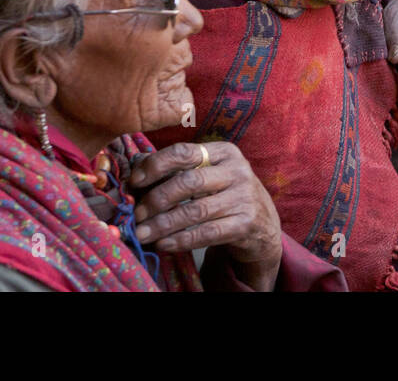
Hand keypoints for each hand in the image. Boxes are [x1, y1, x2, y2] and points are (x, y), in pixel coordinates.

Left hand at [131, 141, 281, 290]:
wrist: (263, 223)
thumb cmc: (225, 194)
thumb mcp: (208, 174)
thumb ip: (177, 169)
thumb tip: (135, 168)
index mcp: (224, 152)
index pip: (184, 152)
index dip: (156, 165)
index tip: (134, 181)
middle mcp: (237, 170)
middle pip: (189, 182)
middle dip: (157, 199)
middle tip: (136, 215)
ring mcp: (244, 197)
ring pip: (195, 211)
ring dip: (163, 224)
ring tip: (142, 234)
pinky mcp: (246, 223)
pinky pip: (207, 233)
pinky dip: (181, 240)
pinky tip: (163, 244)